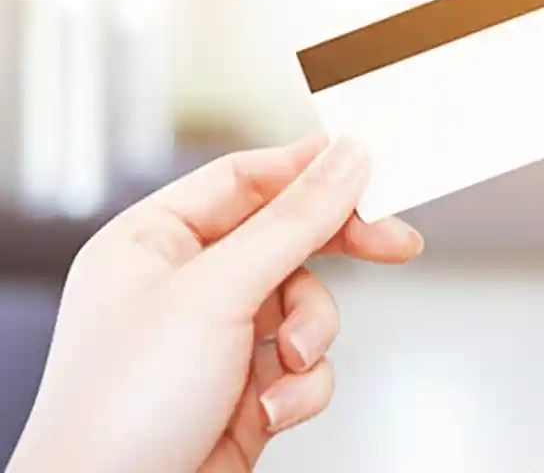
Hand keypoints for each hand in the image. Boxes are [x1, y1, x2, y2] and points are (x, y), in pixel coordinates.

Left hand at [8, 137, 423, 472]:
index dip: (309, 170)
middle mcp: (184, 285)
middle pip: (287, 240)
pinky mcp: (245, 392)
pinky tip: (269, 412)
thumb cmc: (118, 411)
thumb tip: (347, 159)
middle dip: (339, 252)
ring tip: (289, 363)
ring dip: (311, 336)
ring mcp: (215, 340)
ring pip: (306, 307)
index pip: (245, 180)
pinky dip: (301, 389)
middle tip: (398, 243)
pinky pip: (304, 367)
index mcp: (152, 242)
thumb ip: (292, 222)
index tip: (372, 167)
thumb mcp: (216, 295)